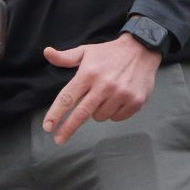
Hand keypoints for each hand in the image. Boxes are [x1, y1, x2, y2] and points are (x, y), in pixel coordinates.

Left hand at [41, 34, 160, 144]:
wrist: (142, 49)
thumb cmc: (109, 53)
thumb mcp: (86, 51)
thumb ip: (65, 57)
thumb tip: (47, 52)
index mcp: (88, 74)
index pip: (67, 98)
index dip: (55, 114)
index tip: (47, 127)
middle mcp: (104, 85)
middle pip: (81, 114)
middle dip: (68, 129)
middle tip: (59, 140)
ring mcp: (121, 94)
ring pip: (99, 117)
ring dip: (96, 112)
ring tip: (103, 96)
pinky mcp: (135, 102)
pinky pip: (116, 118)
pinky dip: (113, 113)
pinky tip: (116, 99)